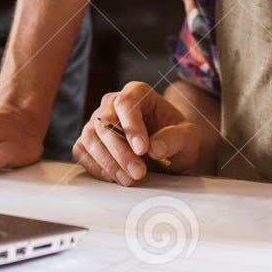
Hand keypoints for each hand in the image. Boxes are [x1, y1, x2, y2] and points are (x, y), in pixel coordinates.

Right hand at [73, 82, 209, 185]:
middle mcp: (112, 103)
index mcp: (137, 92)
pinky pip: (82, 152)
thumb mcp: (188, 137)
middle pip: (104, 122)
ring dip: (108, 162)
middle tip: (139, 173)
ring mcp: (97, 121)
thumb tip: (154, 148)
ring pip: (90, 138)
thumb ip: (175, 139)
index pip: (125, 103)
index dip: (131, 126)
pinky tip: (115, 178)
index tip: (143, 149)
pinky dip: (96, 167)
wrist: (168, 152)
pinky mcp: (89, 141)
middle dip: (120, 152)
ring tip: (130, 180)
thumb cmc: (177, 138)